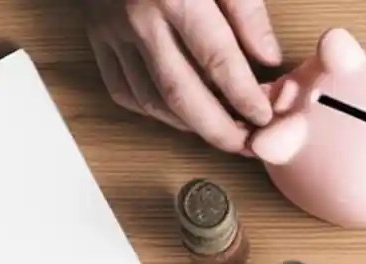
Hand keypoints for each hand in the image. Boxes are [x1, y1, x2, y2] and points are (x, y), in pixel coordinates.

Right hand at [84, 0, 280, 152]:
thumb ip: (245, 11)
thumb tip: (268, 59)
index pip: (217, 62)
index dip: (245, 98)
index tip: (268, 119)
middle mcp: (138, 20)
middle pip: (182, 96)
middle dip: (220, 131)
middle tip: (248, 147)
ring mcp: (112, 34)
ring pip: (153, 101)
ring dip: (191, 126)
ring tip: (223, 133)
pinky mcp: (97, 41)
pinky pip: (125, 92)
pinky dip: (156, 112)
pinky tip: (181, 114)